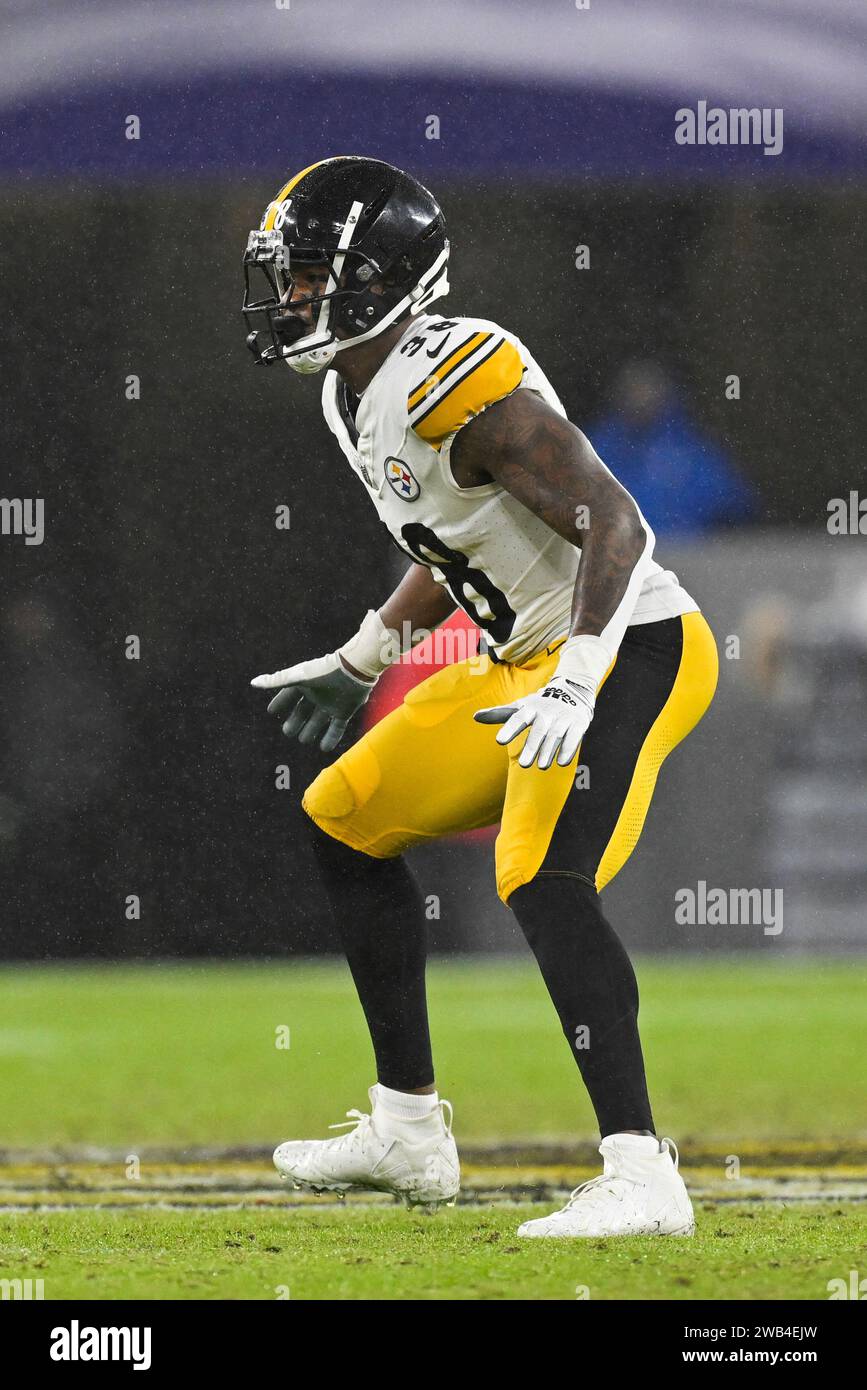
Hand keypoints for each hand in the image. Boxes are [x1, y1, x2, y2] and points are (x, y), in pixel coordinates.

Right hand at [251, 652, 375, 752]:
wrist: (354, 669)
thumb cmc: (324, 671)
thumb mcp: (298, 677)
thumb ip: (276, 681)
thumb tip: (253, 683)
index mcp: (305, 683)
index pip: (289, 695)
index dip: (280, 702)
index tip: (271, 711)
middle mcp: (318, 694)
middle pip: (303, 711)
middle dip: (295, 721)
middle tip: (287, 732)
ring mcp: (331, 703)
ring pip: (318, 720)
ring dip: (311, 730)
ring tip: (303, 740)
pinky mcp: (345, 711)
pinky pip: (336, 727)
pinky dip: (330, 738)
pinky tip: (323, 748)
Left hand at [474, 672, 595, 769]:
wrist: (572, 691)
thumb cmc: (540, 704)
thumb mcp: (520, 706)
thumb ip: (499, 714)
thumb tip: (475, 717)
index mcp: (530, 708)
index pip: (518, 718)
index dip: (509, 729)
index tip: (499, 741)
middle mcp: (546, 713)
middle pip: (538, 731)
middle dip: (531, 747)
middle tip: (523, 764)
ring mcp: (563, 718)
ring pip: (555, 736)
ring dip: (548, 751)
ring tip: (541, 766)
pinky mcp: (577, 724)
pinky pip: (573, 737)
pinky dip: (568, 749)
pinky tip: (561, 762)